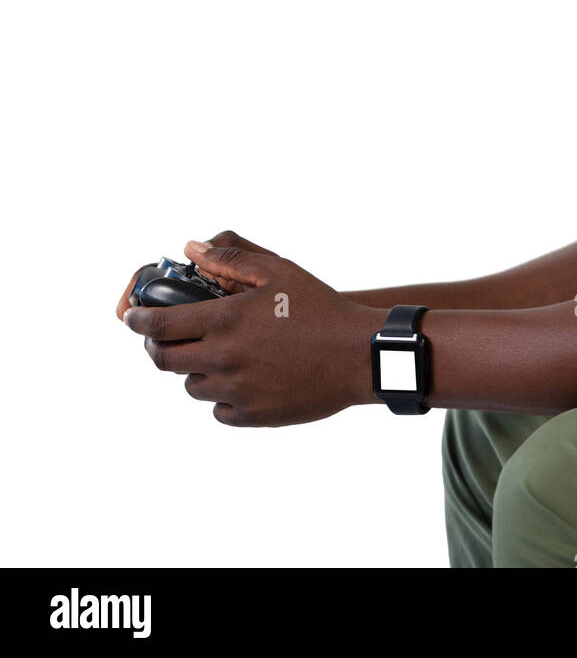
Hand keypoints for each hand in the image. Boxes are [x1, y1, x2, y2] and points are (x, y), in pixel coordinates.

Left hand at [122, 241, 378, 425]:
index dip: (138, 319)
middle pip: (164, 360)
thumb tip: (192, 248)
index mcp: (225, 320)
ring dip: (193, 369)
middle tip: (163, 337)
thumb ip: (231, 258)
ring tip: (214, 354)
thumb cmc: (320, 308)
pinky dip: (220, 395)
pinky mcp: (252, 416)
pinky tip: (238, 378)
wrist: (357, 356)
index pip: (160, 324)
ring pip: (191, 386)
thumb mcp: (278, 271)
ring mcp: (236, 391)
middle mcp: (224, 359)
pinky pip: (218, 410)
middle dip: (156, 346)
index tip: (131, 316)